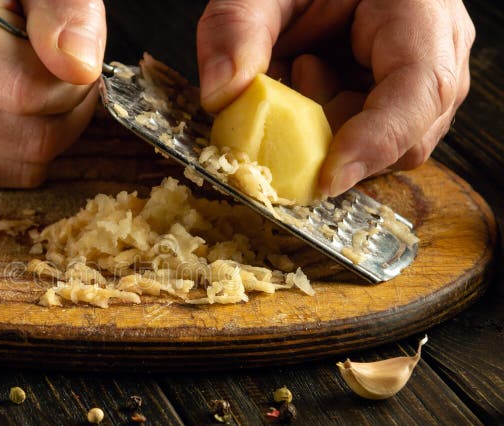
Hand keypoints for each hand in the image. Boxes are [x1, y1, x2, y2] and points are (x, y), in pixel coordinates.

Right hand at [0, 0, 105, 187]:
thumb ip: (68, 15)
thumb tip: (79, 68)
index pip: (27, 95)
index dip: (70, 86)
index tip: (71, 63)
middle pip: (27, 144)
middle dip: (63, 116)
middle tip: (58, 82)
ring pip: (15, 171)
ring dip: (41, 138)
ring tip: (29, 94)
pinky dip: (11, 155)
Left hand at [196, 0, 474, 195]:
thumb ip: (235, 29)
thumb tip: (219, 96)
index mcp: (420, 13)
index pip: (419, 91)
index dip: (376, 141)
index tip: (327, 178)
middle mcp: (437, 51)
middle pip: (405, 135)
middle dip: (335, 132)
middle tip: (293, 76)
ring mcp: (421, 80)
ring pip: (384, 147)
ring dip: (326, 126)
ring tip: (300, 68)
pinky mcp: (396, 100)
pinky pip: (364, 138)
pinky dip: (323, 125)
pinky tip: (306, 82)